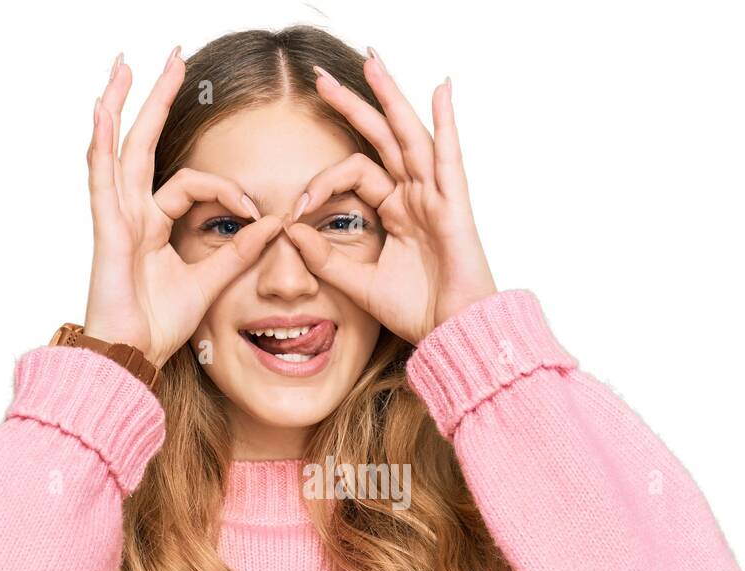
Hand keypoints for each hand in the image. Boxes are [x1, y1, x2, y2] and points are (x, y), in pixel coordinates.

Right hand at [85, 49, 282, 368]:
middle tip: (173, 58)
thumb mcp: (209, 281)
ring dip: (123, 104)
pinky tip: (101, 111)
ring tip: (127, 64)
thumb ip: (238, 252)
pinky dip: (100, 144)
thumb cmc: (157, 326)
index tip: (257, 211)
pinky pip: (102, 179)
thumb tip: (274, 225)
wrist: (130, 357)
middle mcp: (132, 214)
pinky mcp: (107, 230)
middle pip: (145, 144)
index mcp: (154, 225)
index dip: (229, 192)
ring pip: (120, 149)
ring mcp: (115, 218)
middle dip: (159, 100)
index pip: (193, 186)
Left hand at [282, 50, 496, 346]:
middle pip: (382, 137)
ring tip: (372, 62)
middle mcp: (415, 197)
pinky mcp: (454, 207)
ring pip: (410, 136)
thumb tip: (290, 230)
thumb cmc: (418, 312)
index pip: (353, 174)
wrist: (452, 335)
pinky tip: (441, 91)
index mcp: (396, 211)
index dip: (320, 183)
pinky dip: (446, 123)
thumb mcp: (359, 285)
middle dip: (354, 104)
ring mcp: (436, 198)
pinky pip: (449, 158)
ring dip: (391, 97)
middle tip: (321, 77)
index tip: (295, 207)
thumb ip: (326, 260)